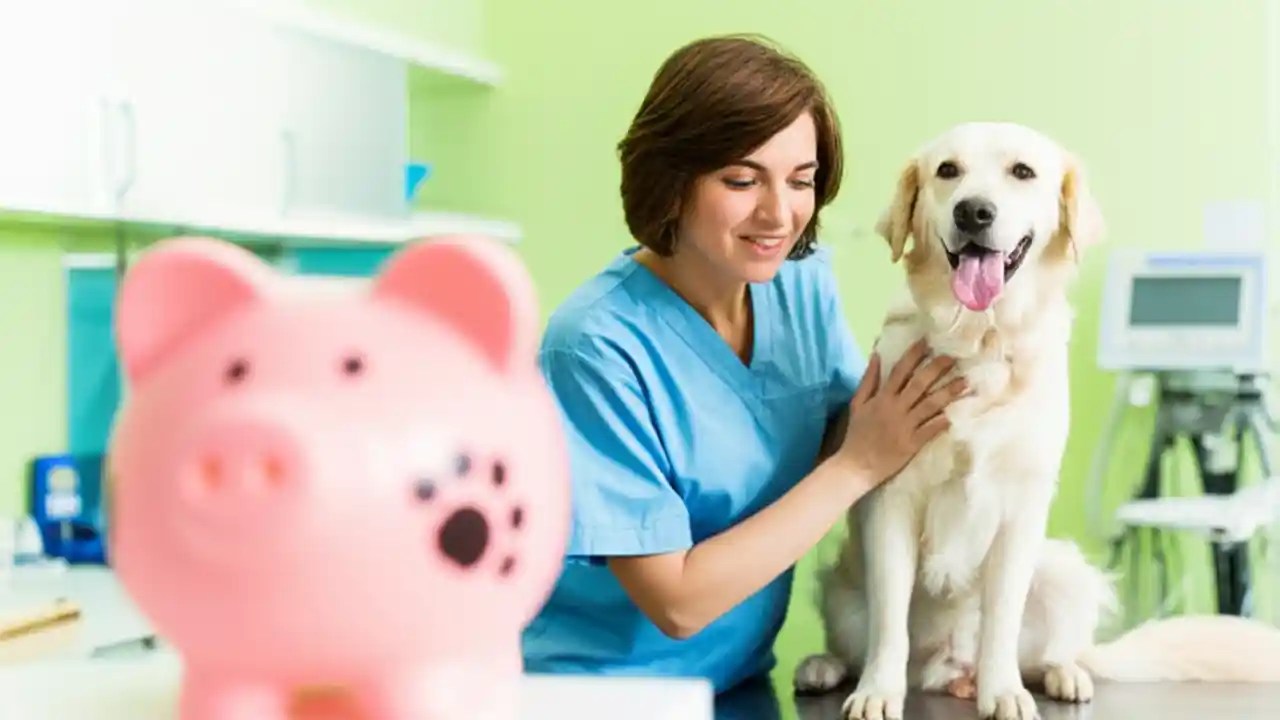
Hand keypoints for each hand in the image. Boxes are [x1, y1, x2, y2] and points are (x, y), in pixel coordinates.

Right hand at [835, 339, 966, 483]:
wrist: (856, 466)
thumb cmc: (857, 434)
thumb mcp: (857, 404)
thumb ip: (868, 380)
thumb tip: (877, 355)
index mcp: (882, 398)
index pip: (900, 371)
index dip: (914, 355)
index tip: (928, 342)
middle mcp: (895, 408)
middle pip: (919, 384)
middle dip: (936, 369)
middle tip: (953, 357)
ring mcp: (905, 426)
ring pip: (930, 405)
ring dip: (948, 392)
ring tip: (965, 382)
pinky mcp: (913, 443)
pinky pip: (932, 429)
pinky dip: (944, 420)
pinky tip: (959, 412)